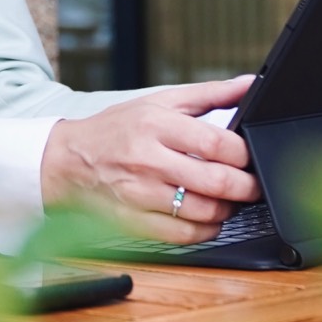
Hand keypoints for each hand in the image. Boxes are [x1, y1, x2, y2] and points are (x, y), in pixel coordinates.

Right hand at [40, 75, 259, 244]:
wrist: (69, 160)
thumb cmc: (117, 128)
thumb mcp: (160, 101)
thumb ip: (208, 93)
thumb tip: (249, 85)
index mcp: (156, 125)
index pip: (215, 143)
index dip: (244, 153)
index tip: (250, 156)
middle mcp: (148, 160)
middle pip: (215, 181)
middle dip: (246, 187)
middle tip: (252, 184)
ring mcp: (141, 194)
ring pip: (203, 212)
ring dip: (228, 209)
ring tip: (230, 199)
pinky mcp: (135, 222)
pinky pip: (183, 236)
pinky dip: (206, 231)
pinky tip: (209, 219)